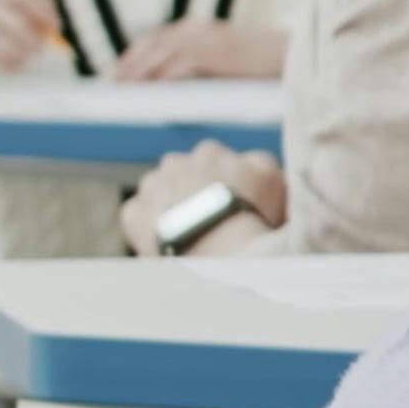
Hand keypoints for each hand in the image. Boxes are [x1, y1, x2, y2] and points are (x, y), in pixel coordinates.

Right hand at [0, 0, 62, 74]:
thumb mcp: (1, 4)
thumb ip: (30, 12)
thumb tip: (54, 32)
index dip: (46, 12)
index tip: (56, 27)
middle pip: (21, 23)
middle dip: (37, 39)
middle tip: (41, 49)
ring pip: (12, 45)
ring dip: (26, 55)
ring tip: (27, 57)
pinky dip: (12, 65)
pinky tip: (11, 65)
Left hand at [114, 18, 287, 80]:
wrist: (298, 53)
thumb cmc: (270, 61)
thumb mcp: (233, 56)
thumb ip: (208, 61)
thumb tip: (181, 80)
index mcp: (202, 27)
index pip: (157, 37)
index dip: (135, 53)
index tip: (120, 70)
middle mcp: (199, 28)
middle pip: (151, 43)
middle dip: (129, 62)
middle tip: (113, 83)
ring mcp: (207, 39)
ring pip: (159, 53)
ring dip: (137, 71)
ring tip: (122, 89)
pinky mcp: (215, 53)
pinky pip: (178, 66)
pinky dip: (160, 77)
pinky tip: (150, 90)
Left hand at [118, 141, 286, 255]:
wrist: (223, 254)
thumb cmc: (254, 218)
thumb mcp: (275, 179)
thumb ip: (258, 161)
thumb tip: (246, 158)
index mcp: (209, 152)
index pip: (213, 158)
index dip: (223, 180)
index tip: (231, 199)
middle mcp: (175, 163)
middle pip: (182, 172)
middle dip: (192, 188)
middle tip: (209, 215)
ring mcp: (151, 188)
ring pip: (158, 191)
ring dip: (169, 204)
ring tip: (188, 230)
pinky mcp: (133, 214)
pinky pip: (137, 214)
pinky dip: (148, 223)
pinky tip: (168, 237)